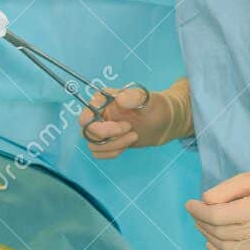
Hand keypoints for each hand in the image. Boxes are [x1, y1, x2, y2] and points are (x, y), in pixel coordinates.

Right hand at [78, 80, 192, 159]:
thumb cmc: (155, 106)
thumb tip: (119, 99)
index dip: (101, 127)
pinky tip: (127, 145)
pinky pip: (98, 153)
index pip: (86, 117)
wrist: (164, 121)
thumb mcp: (147, 99)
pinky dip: (112, 153)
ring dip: (114, 146)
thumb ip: (133, 97)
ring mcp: (101, 128)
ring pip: (94, 146)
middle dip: (111, 138)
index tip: (125, 127)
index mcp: (102, 100)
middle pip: (88, 134)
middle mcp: (97, 114)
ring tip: (134, 137)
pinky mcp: (106, 141)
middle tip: (132, 132)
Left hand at [186, 161, 249, 249]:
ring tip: (203, 225)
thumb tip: (205, 201)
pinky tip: (213, 244)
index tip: (190, 204)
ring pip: (228, 249)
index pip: (220, 216)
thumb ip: (231, 188)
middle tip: (195, 213)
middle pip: (222, 232)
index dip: (199, 211)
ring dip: (209, 236)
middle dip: (202, 222)